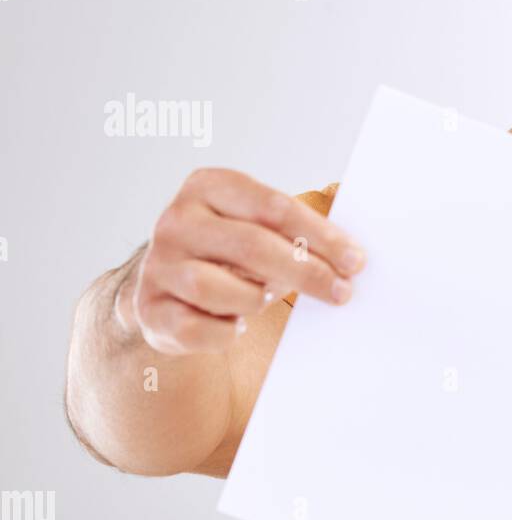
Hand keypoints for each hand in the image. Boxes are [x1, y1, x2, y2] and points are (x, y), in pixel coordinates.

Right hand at [121, 169, 364, 353]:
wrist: (169, 286)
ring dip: (256, 298)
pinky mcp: (150, 309)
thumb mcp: (259, 224)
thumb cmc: (230, 253)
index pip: (273, 207)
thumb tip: (349, 229)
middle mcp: (177, 221)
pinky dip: (225, 332)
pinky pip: (196, 328)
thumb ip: (298, 224)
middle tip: (342, 292)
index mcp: (208, 187)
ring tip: (270, 298)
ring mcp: (159, 265)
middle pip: (251, 246)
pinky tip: (238, 325)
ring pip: (218, 287)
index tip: (355, 261)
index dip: (320, 235)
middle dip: (306, 272)